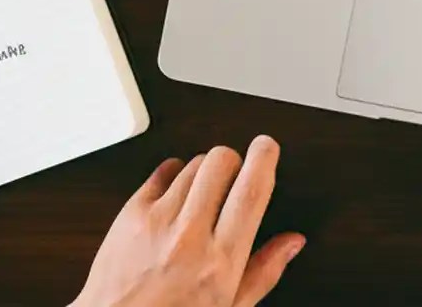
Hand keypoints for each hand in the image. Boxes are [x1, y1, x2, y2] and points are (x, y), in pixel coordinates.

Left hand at [72, 137, 303, 306]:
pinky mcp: (130, 214)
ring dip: (204, 172)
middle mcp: (189, 236)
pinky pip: (161, 172)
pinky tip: (177, 195)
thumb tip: (291, 243)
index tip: (267, 148)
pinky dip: (174, 175)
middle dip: (233, 162)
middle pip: (221, 162)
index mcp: (220, 261)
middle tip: (233, 180)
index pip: (251, 191)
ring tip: (202, 198)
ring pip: (192, 163)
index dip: (264, 159)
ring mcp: (157, 221)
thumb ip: (263, 272)